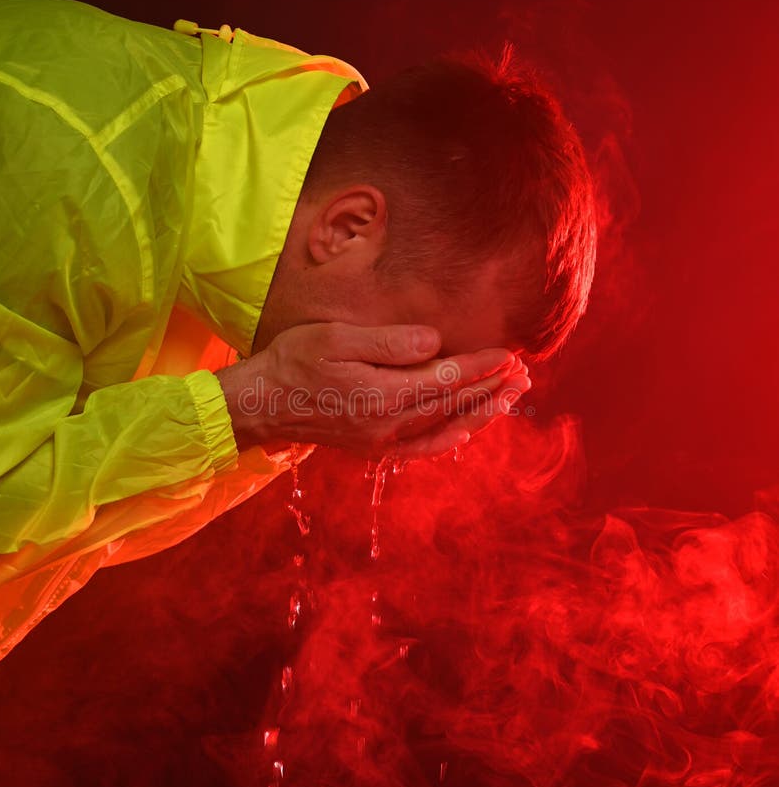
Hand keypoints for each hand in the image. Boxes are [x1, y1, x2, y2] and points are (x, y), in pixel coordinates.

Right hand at [214, 322, 530, 458]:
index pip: (448, 378)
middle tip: (523, 375)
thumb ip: (389, 342)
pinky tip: (467, 430)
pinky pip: (425, 447)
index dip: (481, 366)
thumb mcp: (338, 338)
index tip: (510, 355)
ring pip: (446, 428)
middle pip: (454, 405)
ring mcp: (383, 441)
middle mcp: (390, 423)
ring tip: (508, 398)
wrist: (263, 404)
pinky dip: (452, 438)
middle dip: (491, 388)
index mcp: (384, 393)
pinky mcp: (375, 448)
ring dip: (481, 413)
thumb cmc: (296, 362)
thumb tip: (434, 344)